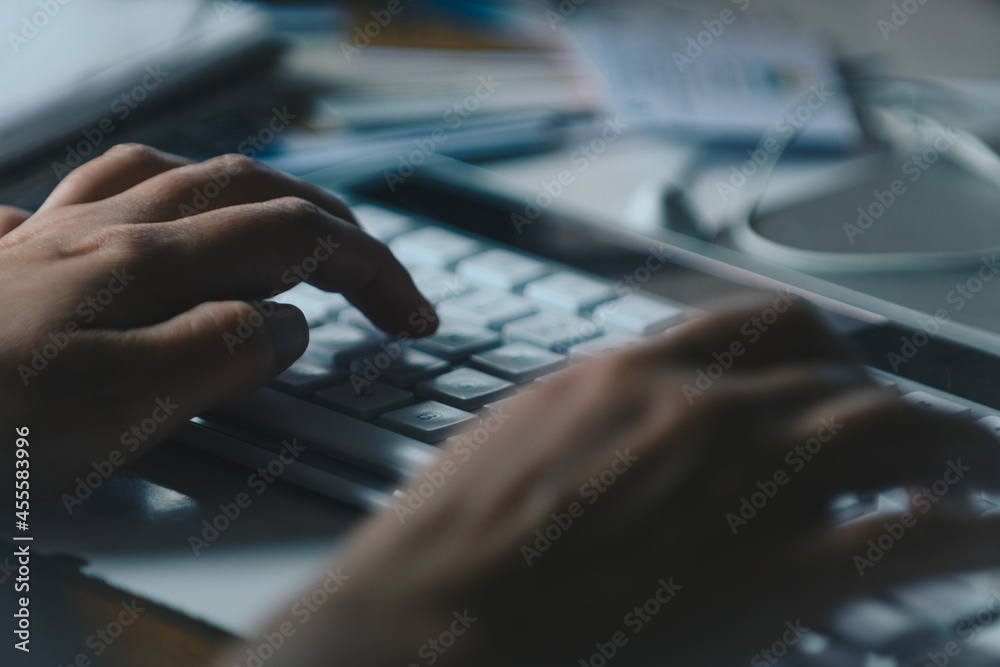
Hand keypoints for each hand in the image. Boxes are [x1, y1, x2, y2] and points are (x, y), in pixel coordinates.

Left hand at [1, 144, 434, 497]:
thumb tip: (287, 325)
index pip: (297, 238)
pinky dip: (146, 200)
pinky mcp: (11, 258)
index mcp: (146, 261)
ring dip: (250, 196)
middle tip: (374, 280)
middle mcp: (104, 230)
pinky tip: (141, 223)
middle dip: (330, 228)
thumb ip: (217, 353)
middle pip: (250, 189)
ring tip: (282, 232)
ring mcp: (55, 236)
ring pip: (175, 176)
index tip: (411, 320)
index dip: (371, 271)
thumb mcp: (115, 409)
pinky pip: (93, 196)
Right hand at [256, 301, 999, 666]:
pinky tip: (987, 534)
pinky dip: (965, 529)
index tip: (845, 373)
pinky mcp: (766, 577)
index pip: (760, 322)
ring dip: (954, 443)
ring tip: (982, 465)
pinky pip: (905, 536)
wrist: (420, 623)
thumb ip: (603, 419)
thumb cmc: (449, 545)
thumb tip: (660, 422)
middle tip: (921, 426)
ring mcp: (736, 484)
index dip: (823, 346)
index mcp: (627, 374)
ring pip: (889, 428)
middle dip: (891, 390)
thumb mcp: (523, 442)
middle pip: (838, 366)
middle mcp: (693, 409)